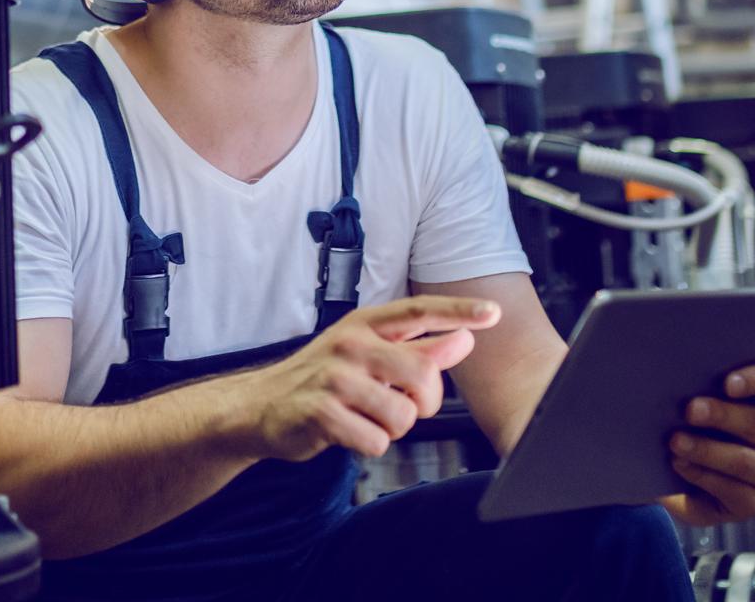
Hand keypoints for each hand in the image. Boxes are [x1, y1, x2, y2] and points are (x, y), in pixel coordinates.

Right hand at [235, 296, 500, 462]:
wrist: (261, 406)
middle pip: (422, 372)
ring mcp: (334, 377)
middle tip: (405, 404)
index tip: (493, 313)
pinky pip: (376, 441)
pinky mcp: (321, 413)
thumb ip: (421, 348)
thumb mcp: (371, 354)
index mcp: (366, 324)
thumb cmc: (324, 378)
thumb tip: (465, 338)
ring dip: (393, 427)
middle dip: (425, 400)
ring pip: (402, 414)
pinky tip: (349, 432)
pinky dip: (370, 444)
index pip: (420, 311)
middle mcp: (350, 344)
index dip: (459, 311)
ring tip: (368, 417)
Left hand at [660, 360, 754, 525]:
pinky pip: (734, 491)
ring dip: (707, 450)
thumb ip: (696, 392)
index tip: (728, 383)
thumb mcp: (697, 409)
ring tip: (676, 442)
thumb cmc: (693, 432)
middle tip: (689, 410)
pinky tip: (680, 465)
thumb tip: (671, 379)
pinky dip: (702, 476)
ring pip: (746, 461)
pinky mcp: (753, 503)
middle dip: (722, 415)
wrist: (683, 483)